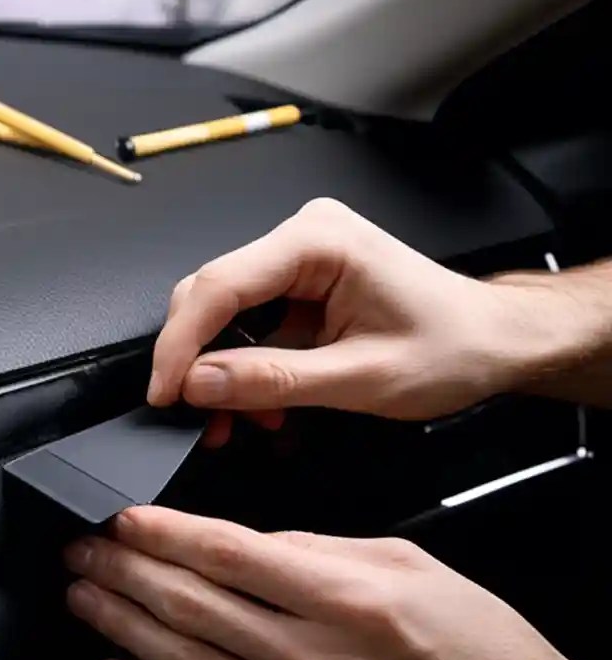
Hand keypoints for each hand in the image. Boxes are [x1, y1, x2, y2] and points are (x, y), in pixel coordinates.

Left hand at [64, 506, 609, 659]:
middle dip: (125, 574)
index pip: (227, 555)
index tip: (120, 518)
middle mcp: (314, 658)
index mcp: (343, 598)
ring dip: (124, 628)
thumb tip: (245, 542)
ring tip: (84, 598)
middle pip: (193, 606)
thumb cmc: (472, 643)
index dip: (162, 534)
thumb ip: (319, 549)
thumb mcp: (404, 564)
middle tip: (83, 553)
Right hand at [146, 198, 555, 443]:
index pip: (221, 285)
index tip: (163, 392)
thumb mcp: (361, 378)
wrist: (497, 342)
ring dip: (220, 372)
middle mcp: (303, 236)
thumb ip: (273, 380)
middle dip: (196, 362)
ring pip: (224, 314)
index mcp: (319, 241)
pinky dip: (244, 368)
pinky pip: (249, 324)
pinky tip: (258, 407)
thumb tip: (199, 383)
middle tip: (191, 416)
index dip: (181, 343)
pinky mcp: (300, 282)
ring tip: (235, 423)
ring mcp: (299, 257)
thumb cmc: (454, 347)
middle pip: (212, 295)